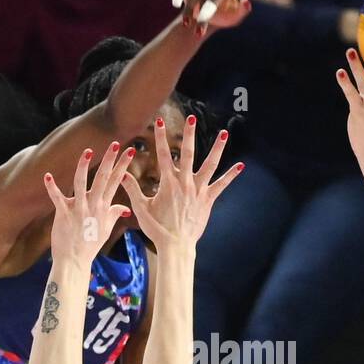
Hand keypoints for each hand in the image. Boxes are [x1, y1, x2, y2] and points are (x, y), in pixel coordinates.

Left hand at [42, 143, 133, 266]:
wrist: (75, 260)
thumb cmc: (89, 245)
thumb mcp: (106, 229)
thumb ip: (114, 214)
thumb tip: (125, 208)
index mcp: (104, 207)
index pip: (116, 182)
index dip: (123, 165)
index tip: (129, 151)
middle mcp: (93, 206)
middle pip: (103, 179)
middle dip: (110, 160)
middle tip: (116, 144)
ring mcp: (79, 210)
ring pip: (81, 184)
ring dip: (84, 167)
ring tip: (88, 151)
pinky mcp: (64, 215)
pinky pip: (57, 199)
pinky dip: (52, 187)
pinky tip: (47, 176)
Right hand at [119, 115, 242, 248]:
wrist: (175, 245)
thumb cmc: (157, 229)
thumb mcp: (141, 208)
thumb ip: (132, 189)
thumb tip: (122, 173)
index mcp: (168, 182)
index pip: (163, 154)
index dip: (160, 137)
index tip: (159, 122)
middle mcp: (185, 183)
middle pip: (188, 153)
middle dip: (188, 134)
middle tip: (191, 118)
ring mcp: (198, 190)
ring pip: (210, 165)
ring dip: (217, 148)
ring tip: (224, 133)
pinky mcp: (208, 200)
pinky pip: (221, 185)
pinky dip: (231, 175)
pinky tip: (240, 166)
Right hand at [172, 0, 251, 34]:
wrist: (208, 16)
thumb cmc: (224, 16)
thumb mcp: (234, 17)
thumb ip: (242, 10)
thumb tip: (247, 1)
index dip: (209, 7)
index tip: (204, 20)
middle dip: (199, 12)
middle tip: (196, 29)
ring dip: (189, 9)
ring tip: (186, 25)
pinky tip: (177, 5)